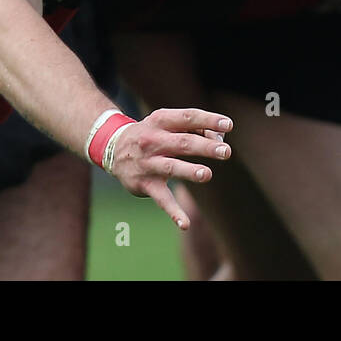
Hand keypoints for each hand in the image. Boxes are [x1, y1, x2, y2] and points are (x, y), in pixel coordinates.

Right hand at [105, 108, 233, 228]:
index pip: (187, 117)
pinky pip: (161, 199)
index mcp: (161, 121)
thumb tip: (220, 138)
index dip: (208, 120)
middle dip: (205, 146)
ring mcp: (148, 163)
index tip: (228, 124)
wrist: (112, 148)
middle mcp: (153, 140)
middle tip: (226, 151)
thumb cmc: (152, 134)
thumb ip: (193, 129)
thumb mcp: (166, 124)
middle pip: (182, 142)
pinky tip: (185, 223)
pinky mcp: (145, 184)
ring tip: (206, 174)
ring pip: (171, 167)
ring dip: (189, 171)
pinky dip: (172, 212)